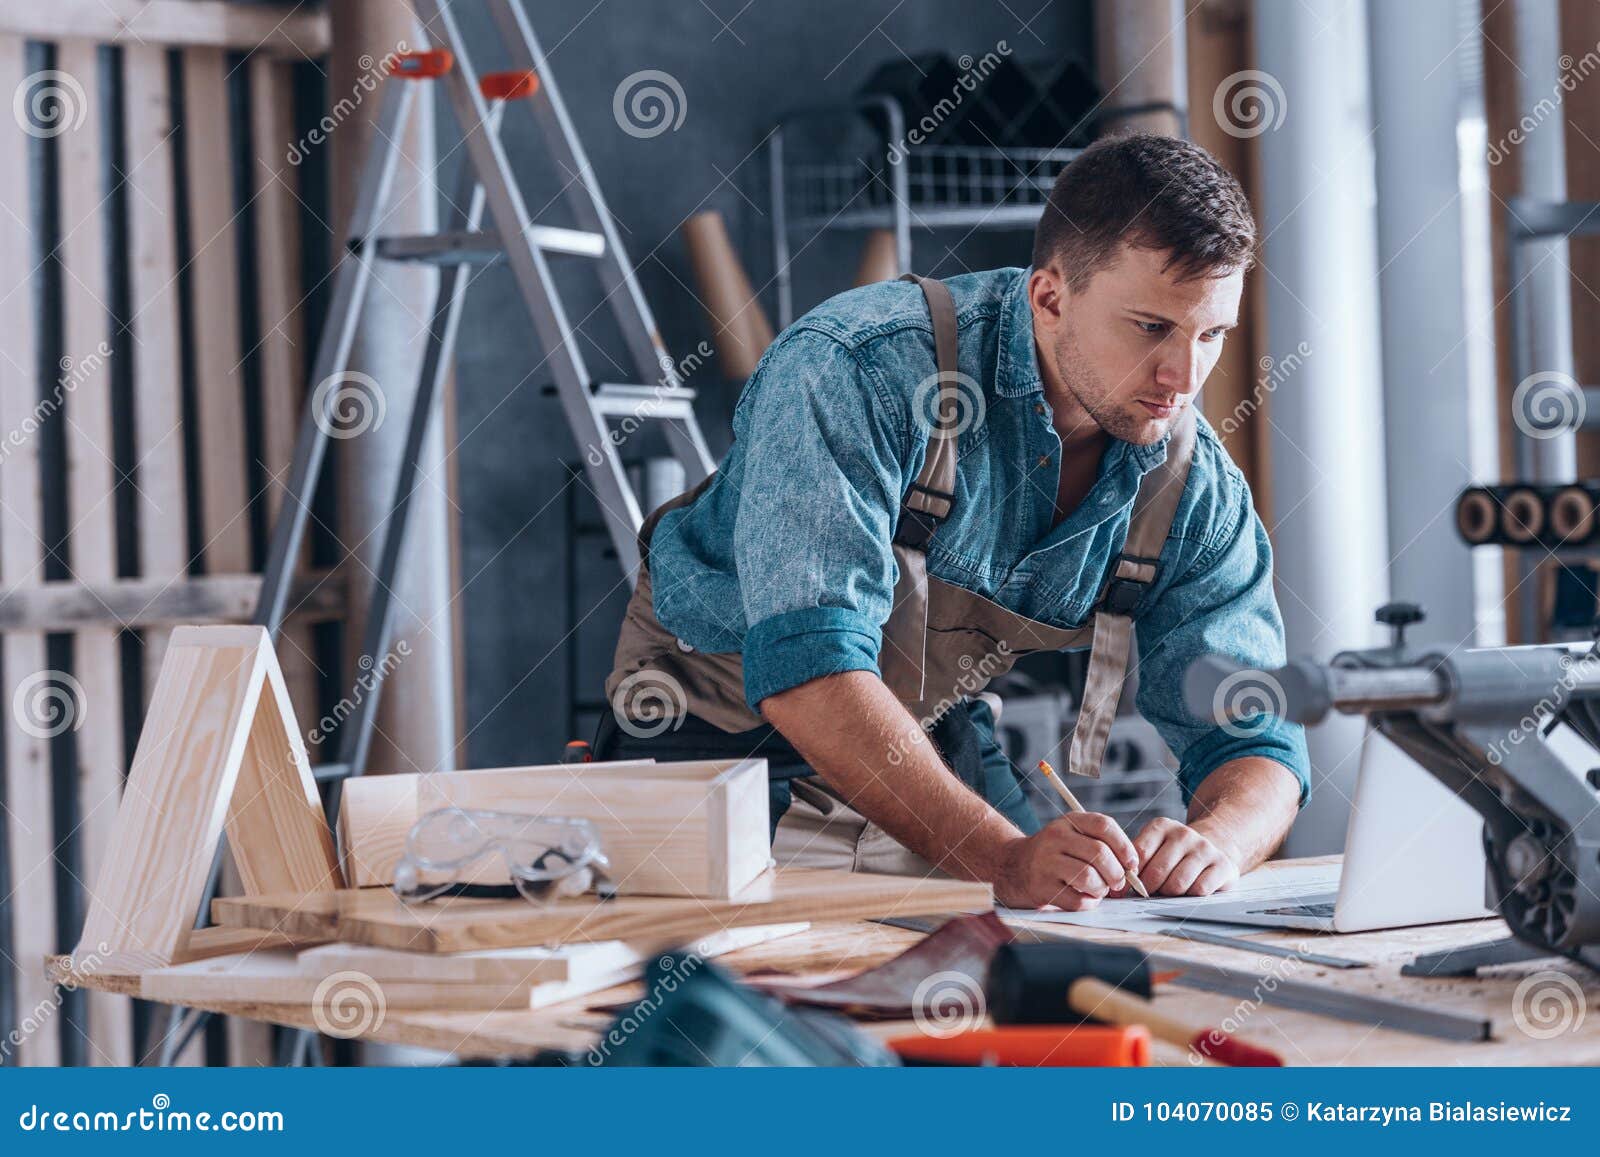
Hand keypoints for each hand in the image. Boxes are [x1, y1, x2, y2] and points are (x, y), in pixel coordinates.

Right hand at [995, 812, 1142, 909]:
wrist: (1012, 866)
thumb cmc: (1053, 854)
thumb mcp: (1072, 835)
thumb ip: (1100, 843)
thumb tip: (1131, 867)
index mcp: (1069, 821)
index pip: (1104, 825)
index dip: (1124, 846)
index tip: (1132, 863)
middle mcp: (1056, 837)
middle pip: (1099, 853)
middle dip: (1116, 873)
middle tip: (1118, 883)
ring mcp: (1047, 862)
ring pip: (1089, 877)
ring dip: (1101, 889)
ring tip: (1099, 890)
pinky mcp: (1042, 887)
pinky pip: (1077, 899)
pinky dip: (1088, 902)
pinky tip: (1085, 898)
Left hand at [1127, 816, 1239, 896]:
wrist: (1214, 848)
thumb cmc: (1174, 855)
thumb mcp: (1154, 848)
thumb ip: (1136, 862)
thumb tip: (1118, 888)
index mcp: (1162, 826)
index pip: (1139, 854)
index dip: (1131, 876)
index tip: (1127, 887)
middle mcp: (1184, 834)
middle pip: (1157, 872)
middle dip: (1150, 888)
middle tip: (1151, 892)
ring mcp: (1205, 849)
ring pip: (1177, 884)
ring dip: (1170, 894)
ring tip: (1170, 890)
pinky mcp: (1223, 865)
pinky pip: (1199, 890)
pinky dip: (1191, 896)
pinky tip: (1190, 890)